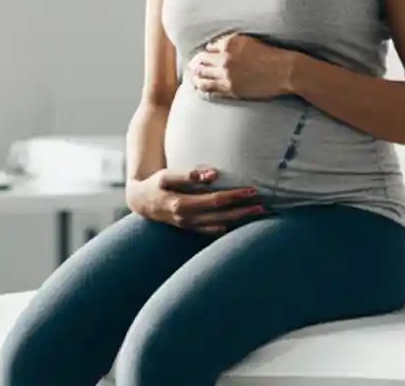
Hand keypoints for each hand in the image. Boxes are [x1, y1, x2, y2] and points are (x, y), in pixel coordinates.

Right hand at [126, 168, 265, 234]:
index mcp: (183, 205)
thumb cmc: (156, 184)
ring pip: (220, 226)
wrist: (141, 202)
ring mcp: (190, 226)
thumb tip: (214, 173)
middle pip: (222, 216)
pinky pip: (213, 231)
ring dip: (239, 221)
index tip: (251, 190)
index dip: (235, 196)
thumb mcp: (167, 176)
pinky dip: (228, 228)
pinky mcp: (190, 229)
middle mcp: (188, 219)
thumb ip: (189, 174)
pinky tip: (239, 224)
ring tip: (257, 214)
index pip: (215, 201)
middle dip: (243, 211)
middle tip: (263, 206)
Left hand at [188, 33, 297, 99]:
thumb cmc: (270, 54)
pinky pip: (211, 90)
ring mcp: (227, 75)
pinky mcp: (231, 89)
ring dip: (195, 78)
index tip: (199, 59)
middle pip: (201, 62)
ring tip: (192, 79)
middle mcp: (225, 58)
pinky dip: (203, 89)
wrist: (285, 70)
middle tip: (191, 69)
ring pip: (203, 77)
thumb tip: (212, 48)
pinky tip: (199, 89)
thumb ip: (229, 43)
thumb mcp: (248, 42)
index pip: (207, 49)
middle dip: (195, 66)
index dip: (202, 55)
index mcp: (228, 43)